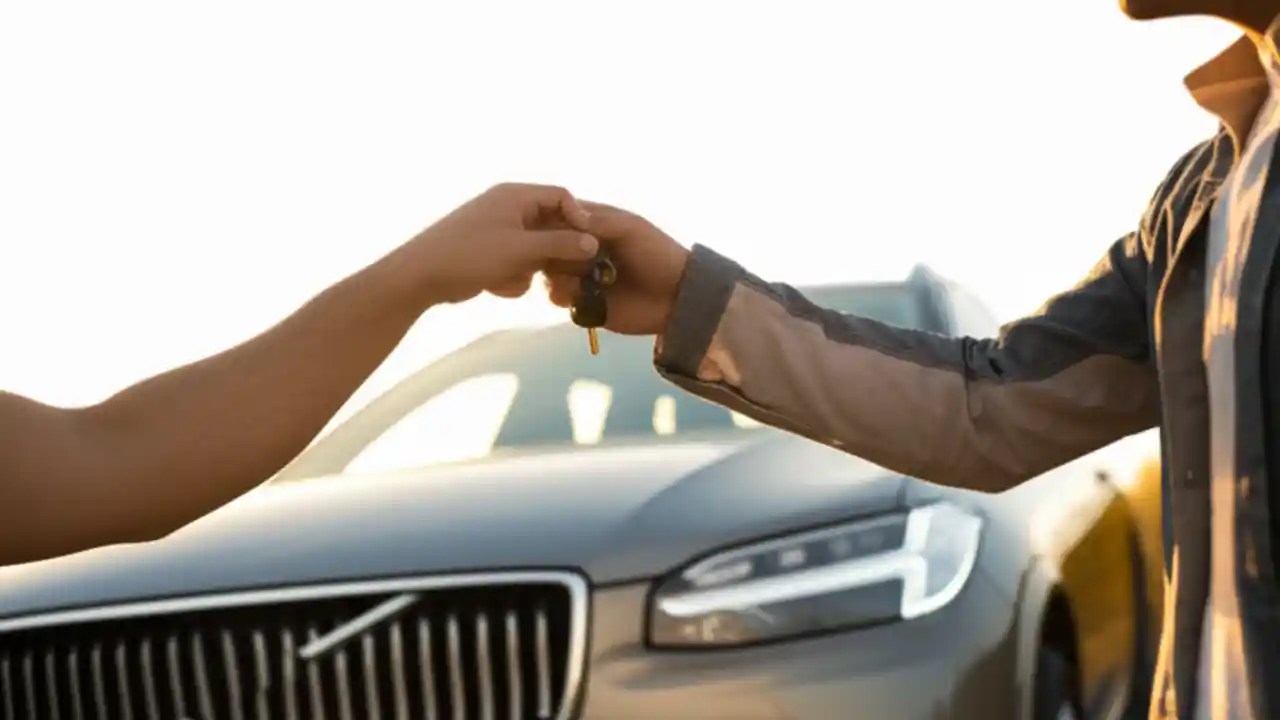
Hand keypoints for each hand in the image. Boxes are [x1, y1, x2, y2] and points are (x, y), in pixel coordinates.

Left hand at [407, 183, 599, 304]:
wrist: (421, 276)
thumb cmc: (471, 255)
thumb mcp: (521, 250)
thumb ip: (560, 244)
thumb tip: (593, 243)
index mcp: (515, 195)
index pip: (561, 196)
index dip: (578, 218)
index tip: (588, 244)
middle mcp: (509, 208)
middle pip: (550, 226)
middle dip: (550, 252)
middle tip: (557, 272)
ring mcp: (499, 231)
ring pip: (535, 250)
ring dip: (528, 269)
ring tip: (510, 278)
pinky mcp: (491, 253)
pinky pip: (517, 263)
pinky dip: (512, 277)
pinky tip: (495, 286)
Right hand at [545, 203, 689, 335]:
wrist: (675, 297)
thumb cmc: (657, 254)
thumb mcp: (631, 228)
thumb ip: (598, 221)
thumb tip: (564, 215)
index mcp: (591, 226)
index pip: (558, 218)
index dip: (551, 223)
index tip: (556, 231)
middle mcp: (580, 249)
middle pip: (548, 247)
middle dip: (554, 252)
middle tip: (576, 259)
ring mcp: (580, 276)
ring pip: (549, 272)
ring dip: (559, 274)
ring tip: (583, 279)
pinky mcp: (582, 302)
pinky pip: (558, 297)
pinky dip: (564, 295)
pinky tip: (581, 294)